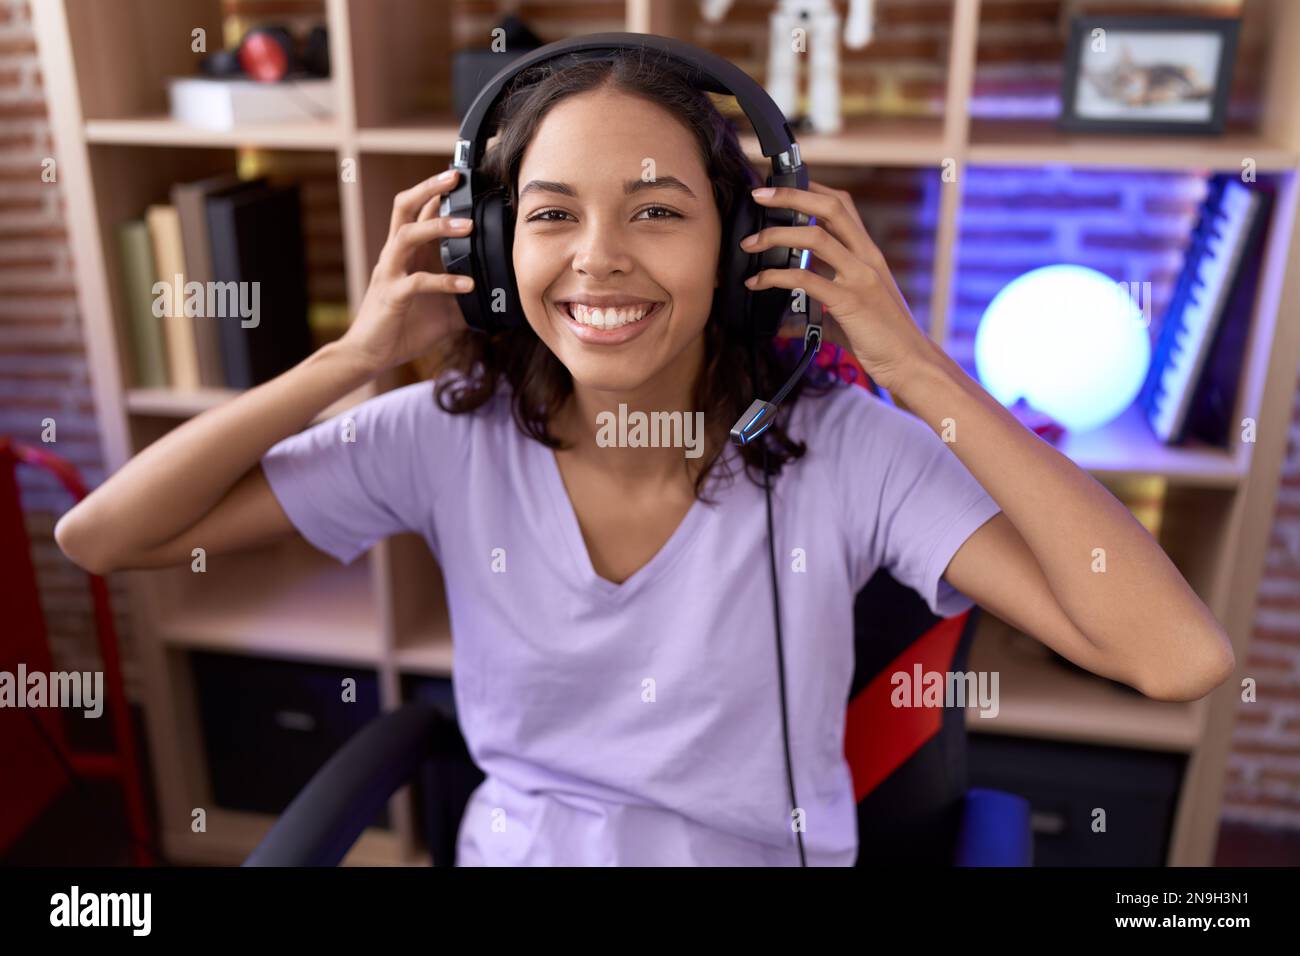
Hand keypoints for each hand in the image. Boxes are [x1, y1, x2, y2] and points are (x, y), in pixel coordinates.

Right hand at [338, 169, 474, 375]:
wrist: (369, 355)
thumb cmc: (403, 329)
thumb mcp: (443, 312)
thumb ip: (466, 299)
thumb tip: (499, 299)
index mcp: (407, 255)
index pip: (419, 212)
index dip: (437, 192)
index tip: (463, 176)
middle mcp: (395, 257)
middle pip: (404, 207)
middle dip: (429, 188)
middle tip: (455, 177)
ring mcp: (390, 273)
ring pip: (407, 235)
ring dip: (438, 227)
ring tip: (468, 226)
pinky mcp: (391, 296)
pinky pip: (417, 282)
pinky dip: (445, 281)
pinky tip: (467, 285)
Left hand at [740, 181, 937, 394]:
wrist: (909, 362)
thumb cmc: (880, 338)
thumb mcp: (849, 312)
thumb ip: (819, 305)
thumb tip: (785, 317)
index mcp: (868, 254)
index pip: (842, 206)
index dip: (812, 189)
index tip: (781, 186)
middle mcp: (865, 258)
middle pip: (830, 208)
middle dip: (792, 195)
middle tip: (759, 195)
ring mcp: (859, 277)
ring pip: (815, 236)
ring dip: (776, 235)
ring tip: (750, 244)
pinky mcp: (849, 301)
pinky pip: (805, 278)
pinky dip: (775, 277)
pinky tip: (757, 283)